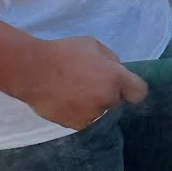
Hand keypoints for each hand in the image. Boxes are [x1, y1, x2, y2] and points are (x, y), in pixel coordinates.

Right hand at [11, 36, 147, 129]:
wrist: (32, 72)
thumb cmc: (63, 53)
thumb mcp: (92, 45)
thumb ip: (109, 60)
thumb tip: (115, 70)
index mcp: (114, 79)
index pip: (139, 92)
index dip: (132, 87)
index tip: (123, 83)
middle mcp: (107, 101)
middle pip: (117, 101)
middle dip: (109, 92)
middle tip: (90, 81)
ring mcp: (91, 116)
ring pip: (100, 111)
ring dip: (93, 103)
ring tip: (74, 90)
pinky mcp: (76, 126)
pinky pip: (84, 118)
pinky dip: (79, 111)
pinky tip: (66, 99)